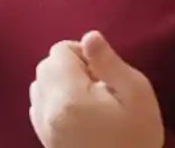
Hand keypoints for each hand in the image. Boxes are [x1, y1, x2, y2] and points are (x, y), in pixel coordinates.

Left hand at [29, 32, 163, 147]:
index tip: (103, 73)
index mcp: (68, 95)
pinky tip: (78, 115)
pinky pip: (38, 105)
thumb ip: (110, 63)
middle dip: (69, 67)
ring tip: (89, 102)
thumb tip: (89, 36)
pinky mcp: (42, 137)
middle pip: (46, 66)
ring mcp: (41, 124)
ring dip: (60, 84)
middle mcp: (47, 108)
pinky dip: (53, 101)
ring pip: (39, 84)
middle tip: (99, 87)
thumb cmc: (137, 139)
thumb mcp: (137, 96)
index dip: (82, 54)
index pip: (59, 51)